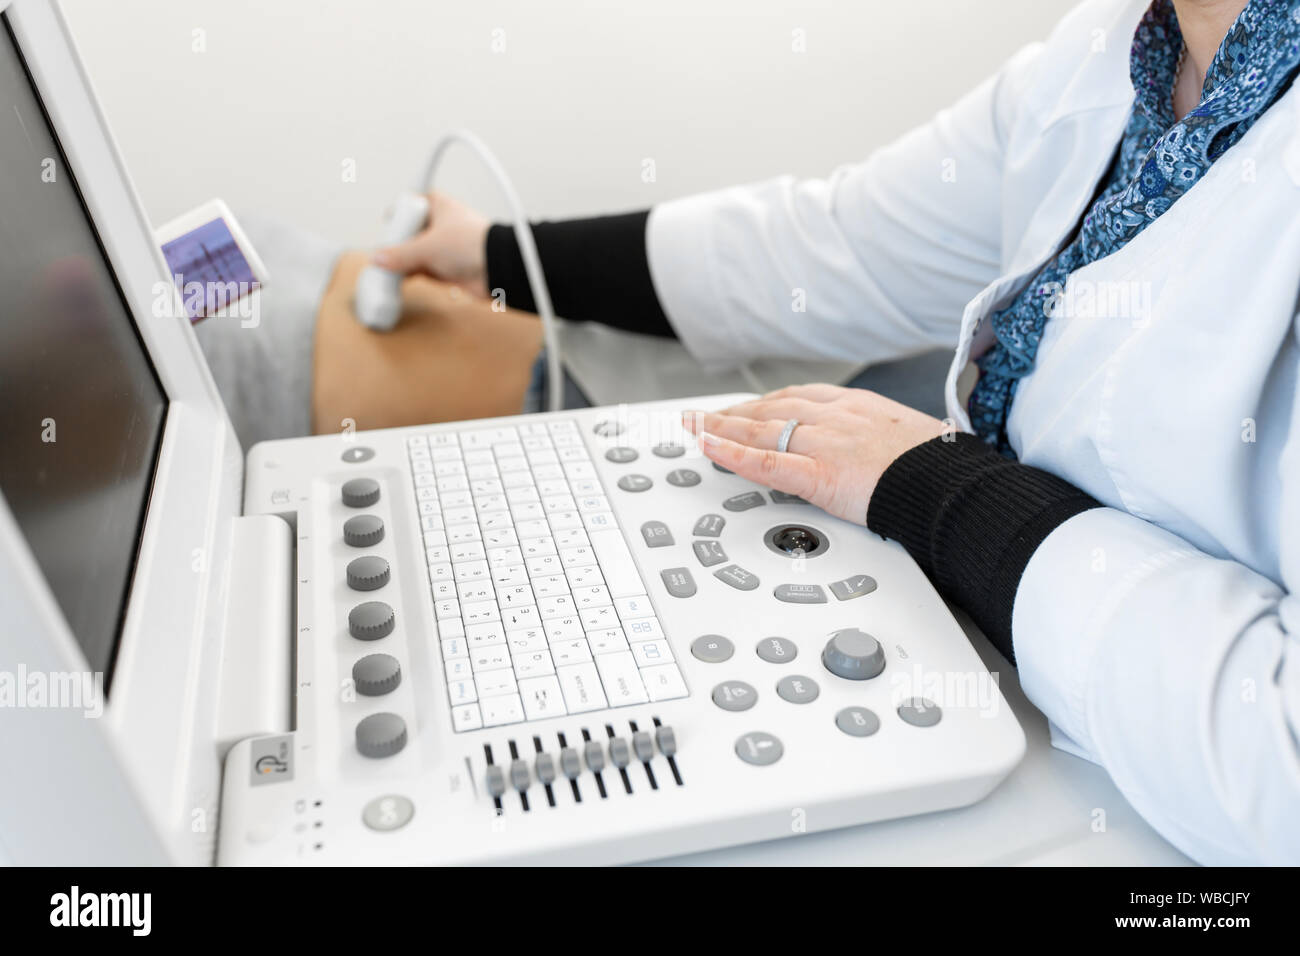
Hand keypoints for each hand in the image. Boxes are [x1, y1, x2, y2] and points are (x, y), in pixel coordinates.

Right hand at [370, 191, 490, 297]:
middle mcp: (444, 226)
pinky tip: (399, 278)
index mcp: (441, 207)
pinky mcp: (449, 268)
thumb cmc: (472, 244)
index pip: (416, 202)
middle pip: (413, 231)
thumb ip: (399, 254)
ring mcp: (447, 248)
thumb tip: (379, 257)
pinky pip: (425, 269)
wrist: (497, 269)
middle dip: (399, 241)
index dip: (402, 211)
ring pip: (418, 252)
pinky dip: (413, 274)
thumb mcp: (426, 246)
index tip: (389, 220)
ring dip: (404, 260)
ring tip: (386, 267)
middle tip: (384, 249)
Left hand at [682, 384, 953, 523]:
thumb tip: (880, 452)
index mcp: (860, 407)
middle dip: (735, 413)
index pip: (800, 398)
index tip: (748, 407)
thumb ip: (883, 441)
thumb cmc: (940, 469)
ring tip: (695, 428)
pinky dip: (731, 453)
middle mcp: (836, 417)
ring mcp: (825, 443)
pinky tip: (708, 447)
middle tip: (706, 417)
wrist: (952, 486)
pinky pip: (764, 461)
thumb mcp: (911, 440)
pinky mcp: (818, 474)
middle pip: (772, 408)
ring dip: (721, 427)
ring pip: (760, 428)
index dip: (767, 402)